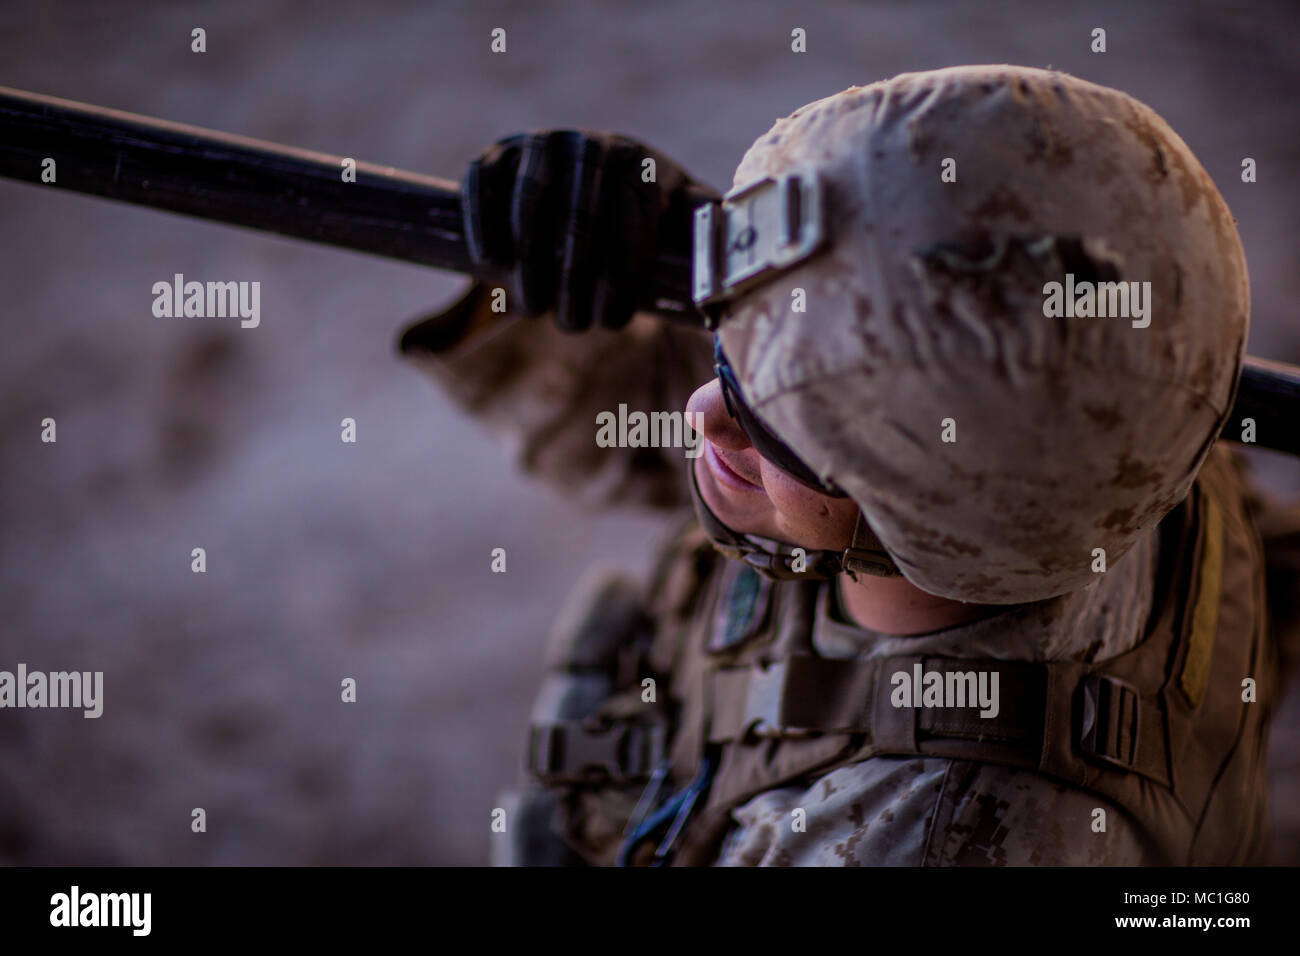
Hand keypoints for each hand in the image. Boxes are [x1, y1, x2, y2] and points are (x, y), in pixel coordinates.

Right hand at [460, 130, 717, 330]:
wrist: (583, 186)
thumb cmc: (638, 227)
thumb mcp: (677, 229)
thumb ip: (705, 250)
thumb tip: (736, 283)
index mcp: (641, 163)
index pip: (635, 210)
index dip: (623, 270)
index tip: (613, 320)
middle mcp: (591, 145)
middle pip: (583, 212)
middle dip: (576, 278)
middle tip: (572, 326)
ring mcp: (541, 145)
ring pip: (532, 199)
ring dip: (530, 260)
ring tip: (534, 307)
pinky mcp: (497, 156)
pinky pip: (485, 183)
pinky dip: (486, 221)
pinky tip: (493, 261)